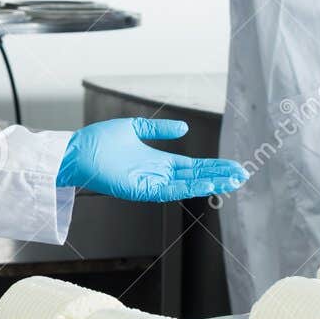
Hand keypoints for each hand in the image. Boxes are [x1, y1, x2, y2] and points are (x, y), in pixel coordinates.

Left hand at [57, 118, 247, 201]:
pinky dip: (191, 186)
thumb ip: (159, 129)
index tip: (232, 166)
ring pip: (188, 184)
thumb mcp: (134, 128)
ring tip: (233, 180)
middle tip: (242, 175)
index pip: (191, 166)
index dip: (212, 166)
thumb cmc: (98, 141)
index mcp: (157, 161)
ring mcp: (151, 183)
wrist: (77, 151)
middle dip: (219, 175)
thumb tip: (183, 128)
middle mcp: (157, 174)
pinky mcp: (142, 190)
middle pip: (195, 176)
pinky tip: (208, 183)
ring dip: (211, 182)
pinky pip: (171, 189)